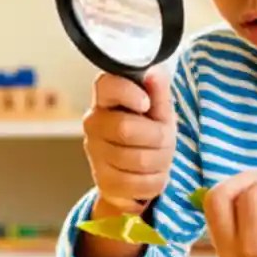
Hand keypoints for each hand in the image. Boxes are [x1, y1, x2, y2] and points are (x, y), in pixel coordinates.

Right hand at [82, 68, 175, 216]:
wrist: (139, 169)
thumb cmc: (148, 131)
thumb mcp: (158, 109)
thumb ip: (157, 90)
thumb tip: (153, 72)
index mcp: (105, 98)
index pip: (107, 86)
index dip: (128, 93)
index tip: (145, 103)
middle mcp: (93, 124)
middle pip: (126, 129)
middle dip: (157, 136)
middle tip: (163, 137)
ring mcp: (95, 154)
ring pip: (138, 159)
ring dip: (160, 160)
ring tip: (159, 155)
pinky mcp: (104, 182)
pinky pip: (139, 183)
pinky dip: (155, 180)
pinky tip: (151, 172)